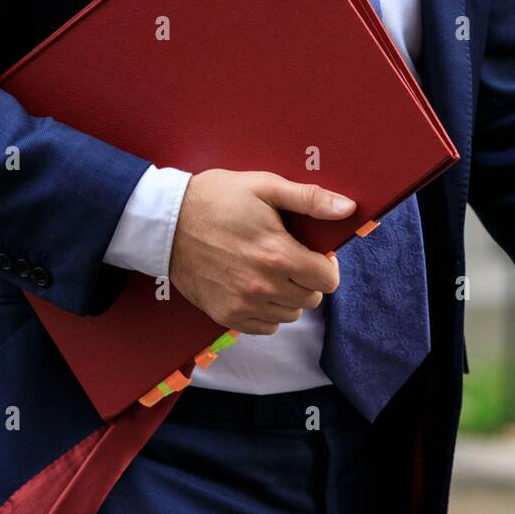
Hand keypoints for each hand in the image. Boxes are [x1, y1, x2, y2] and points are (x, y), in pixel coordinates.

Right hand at [168, 169, 355, 334]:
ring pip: (290, 314)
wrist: (166, 221)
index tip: (313, 252)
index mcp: (278, 255)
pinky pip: (266, 327)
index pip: (328, 280)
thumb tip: (347, 208)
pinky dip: (268, 311)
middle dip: (308, 279)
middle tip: (289, 257)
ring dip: (289, 296)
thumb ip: (309, 199)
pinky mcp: (225, 316)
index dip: (326, 264)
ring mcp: (243, 305)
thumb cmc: (217, 198)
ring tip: (271, 270)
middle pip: (311, 299)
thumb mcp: (264, 186)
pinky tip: (255, 286)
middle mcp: (263, 287)